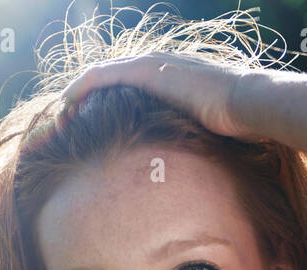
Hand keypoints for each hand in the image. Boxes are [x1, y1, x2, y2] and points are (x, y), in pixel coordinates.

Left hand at [58, 52, 256, 140]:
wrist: (249, 104)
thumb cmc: (237, 124)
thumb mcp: (207, 131)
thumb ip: (191, 139)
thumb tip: (187, 169)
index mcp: (167, 76)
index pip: (123, 86)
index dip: (100, 105)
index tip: (84, 130)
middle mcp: (155, 63)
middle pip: (105, 79)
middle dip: (80, 101)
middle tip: (61, 126)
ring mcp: (150, 64)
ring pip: (96, 76)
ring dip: (73, 98)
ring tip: (57, 121)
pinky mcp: (145, 70)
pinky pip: (98, 77)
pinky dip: (78, 91)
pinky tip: (63, 109)